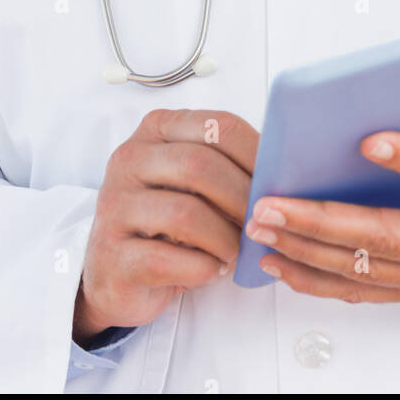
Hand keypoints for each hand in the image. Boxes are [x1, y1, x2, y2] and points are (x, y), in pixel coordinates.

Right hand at [73, 108, 258, 346]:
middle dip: (242, 198)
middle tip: (261, 223)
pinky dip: (202, 269)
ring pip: (185, 214)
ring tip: (235, 251)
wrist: (118, 273)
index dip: (257, 154)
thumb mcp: (196, 181)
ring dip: (224, 238)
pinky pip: (166, 260)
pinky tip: (212, 270)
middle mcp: (129, 159)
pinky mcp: (112, 255)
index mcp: (157, 129)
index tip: (278, 182)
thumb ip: (228, 165)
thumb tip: (286, 171)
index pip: (218, 126)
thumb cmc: (168, 220)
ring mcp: (115, 206)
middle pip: (200, 166)